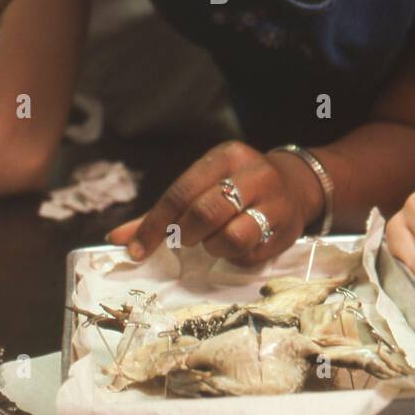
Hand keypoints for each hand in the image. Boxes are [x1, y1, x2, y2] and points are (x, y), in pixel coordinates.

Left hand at [106, 140, 323, 264]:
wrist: (297, 185)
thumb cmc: (235, 187)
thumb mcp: (202, 185)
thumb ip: (161, 213)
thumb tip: (117, 238)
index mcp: (226, 156)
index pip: (181, 192)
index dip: (155, 224)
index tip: (136, 249)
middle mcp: (253, 174)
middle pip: (206, 212)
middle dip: (187, 234)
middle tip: (187, 239)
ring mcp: (274, 202)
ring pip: (232, 236)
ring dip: (214, 247)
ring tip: (215, 241)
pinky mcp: (287, 230)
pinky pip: (251, 254)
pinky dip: (236, 257)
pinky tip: (238, 246)